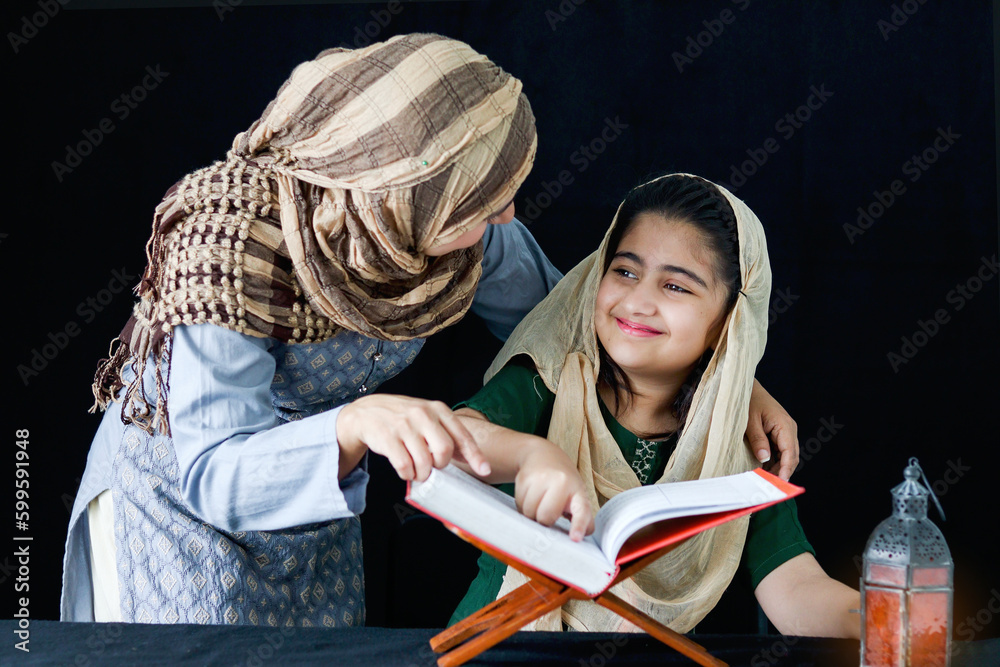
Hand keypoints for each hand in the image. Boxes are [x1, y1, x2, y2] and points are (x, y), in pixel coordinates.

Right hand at [336, 394, 490, 481]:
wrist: (367, 412)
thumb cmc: (404, 418)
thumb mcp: (427, 417)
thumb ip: (446, 433)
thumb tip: (470, 458)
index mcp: (437, 409)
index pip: (461, 435)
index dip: (474, 455)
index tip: (484, 470)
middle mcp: (423, 414)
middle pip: (444, 451)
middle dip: (440, 465)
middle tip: (432, 466)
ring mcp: (404, 426)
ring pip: (424, 462)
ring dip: (422, 474)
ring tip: (417, 471)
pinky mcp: (388, 438)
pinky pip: (404, 466)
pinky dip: (407, 474)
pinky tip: (406, 471)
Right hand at [514, 440, 594, 540]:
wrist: (543, 455)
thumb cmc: (563, 482)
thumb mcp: (577, 495)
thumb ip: (581, 517)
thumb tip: (580, 538)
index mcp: (578, 491)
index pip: (581, 511)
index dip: (578, 525)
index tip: (575, 538)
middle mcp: (561, 482)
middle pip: (545, 517)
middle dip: (544, 520)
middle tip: (547, 510)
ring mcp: (541, 478)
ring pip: (529, 512)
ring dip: (531, 513)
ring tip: (538, 502)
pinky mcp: (524, 476)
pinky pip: (519, 504)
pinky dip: (522, 505)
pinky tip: (529, 495)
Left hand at [745, 378, 798, 480]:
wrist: (746, 387)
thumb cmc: (747, 401)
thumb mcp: (749, 421)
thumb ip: (757, 440)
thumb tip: (764, 459)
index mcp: (785, 426)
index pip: (790, 453)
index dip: (786, 470)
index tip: (780, 483)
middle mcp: (789, 429)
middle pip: (791, 457)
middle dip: (783, 472)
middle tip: (770, 486)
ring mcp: (785, 431)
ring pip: (786, 455)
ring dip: (778, 467)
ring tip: (765, 480)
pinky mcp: (779, 432)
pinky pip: (780, 450)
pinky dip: (774, 460)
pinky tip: (764, 468)